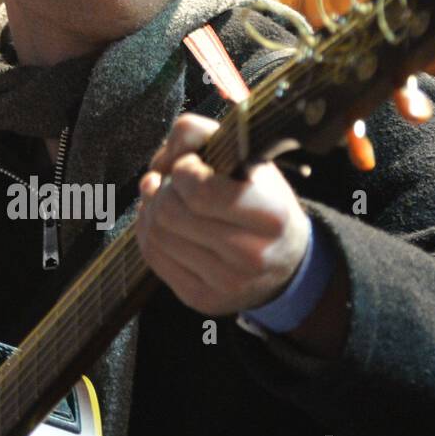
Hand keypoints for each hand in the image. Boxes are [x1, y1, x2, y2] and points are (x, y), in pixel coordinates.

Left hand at [134, 113, 310, 316]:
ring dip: (150, 208)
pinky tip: (161, 220)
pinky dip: (148, 231)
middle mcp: (250, 254)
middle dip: (162, 189)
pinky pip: (153, 257)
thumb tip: (163, 159)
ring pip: (156, 235)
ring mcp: (224, 282)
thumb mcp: (250, 161)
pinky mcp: (201, 299)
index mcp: (270, 215)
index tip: (192, 164)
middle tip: (171, 181)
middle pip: (170, 212)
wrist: (286, 264)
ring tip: (163, 196)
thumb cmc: (264, 203)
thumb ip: (204, 136)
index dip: (183, 168)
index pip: (200, 190)